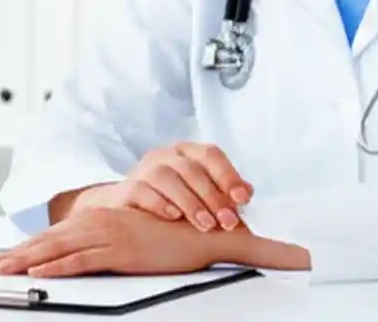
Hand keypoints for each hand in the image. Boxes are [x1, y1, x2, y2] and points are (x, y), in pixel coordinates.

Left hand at [0, 207, 219, 277]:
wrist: (199, 231)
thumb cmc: (166, 236)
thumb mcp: (126, 237)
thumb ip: (102, 246)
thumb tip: (78, 257)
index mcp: (95, 221)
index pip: (50, 237)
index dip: (22, 248)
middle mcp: (95, 224)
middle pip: (45, 242)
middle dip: (13, 255)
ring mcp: (105, 236)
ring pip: (55, 249)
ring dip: (25, 261)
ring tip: (1, 271)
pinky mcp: (118, 251)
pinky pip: (81, 260)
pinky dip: (57, 266)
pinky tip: (39, 272)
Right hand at [73, 142, 252, 231]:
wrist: (129, 207)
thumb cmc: (171, 199)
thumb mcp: (198, 191)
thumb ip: (223, 191)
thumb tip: (248, 192)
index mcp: (186, 152)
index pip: (210, 154)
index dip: (228, 175)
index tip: (243, 199)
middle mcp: (165, 156)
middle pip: (191, 169)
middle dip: (213, 196)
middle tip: (228, 222)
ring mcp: (144, 170)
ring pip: (166, 177)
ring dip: (190, 202)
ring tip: (206, 224)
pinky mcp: (128, 187)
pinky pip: (143, 190)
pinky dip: (160, 203)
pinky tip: (174, 217)